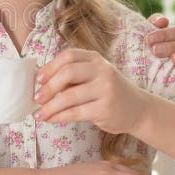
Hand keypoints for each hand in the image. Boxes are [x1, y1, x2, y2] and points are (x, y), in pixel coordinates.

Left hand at [33, 48, 150, 134]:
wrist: (138, 109)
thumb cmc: (108, 91)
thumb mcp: (94, 76)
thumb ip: (72, 75)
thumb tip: (39, 83)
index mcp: (95, 59)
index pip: (68, 56)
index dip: (50, 67)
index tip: (37, 79)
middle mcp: (102, 71)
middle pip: (68, 73)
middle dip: (48, 87)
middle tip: (36, 98)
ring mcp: (105, 89)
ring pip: (70, 96)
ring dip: (50, 106)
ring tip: (38, 114)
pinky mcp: (105, 109)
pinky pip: (76, 112)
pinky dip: (59, 116)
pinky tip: (51, 119)